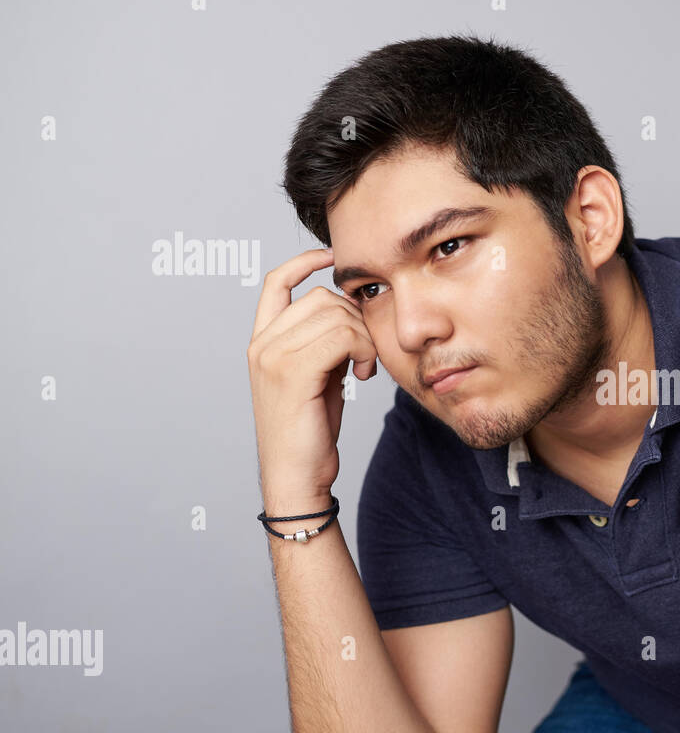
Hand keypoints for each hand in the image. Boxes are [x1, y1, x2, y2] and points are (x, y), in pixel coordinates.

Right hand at [247, 248, 376, 507]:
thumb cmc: (309, 429)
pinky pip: (342, 337)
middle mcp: (262, 344)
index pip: (275, 282)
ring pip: (335, 315)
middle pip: (321, 298)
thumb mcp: (317, 376)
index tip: (331, 258)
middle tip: (365, 354)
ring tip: (364, 367)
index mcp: (262, 341)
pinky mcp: (293, 373)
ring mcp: (273, 357)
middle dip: (355, 318)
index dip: (303, 262)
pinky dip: (363, 350)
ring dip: (363, 338)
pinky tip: (363, 375)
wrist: (297, 475)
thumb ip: (322, 342)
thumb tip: (349, 312)